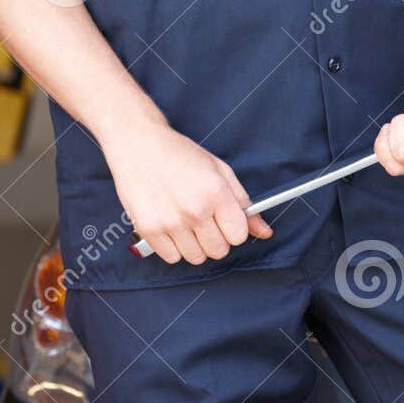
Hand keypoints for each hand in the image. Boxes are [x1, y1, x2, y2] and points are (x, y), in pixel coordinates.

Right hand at [106, 118, 272, 265]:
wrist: (139, 144)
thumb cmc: (179, 154)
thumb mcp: (219, 170)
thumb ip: (243, 202)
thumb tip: (264, 232)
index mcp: (215, 192)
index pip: (239, 236)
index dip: (233, 228)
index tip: (224, 218)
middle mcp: (193, 210)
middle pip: (219, 251)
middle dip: (216, 237)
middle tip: (204, 218)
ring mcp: (170, 222)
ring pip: (196, 258)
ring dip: (194, 244)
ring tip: (185, 221)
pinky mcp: (148, 230)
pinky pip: (172, 258)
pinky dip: (173, 247)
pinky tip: (170, 225)